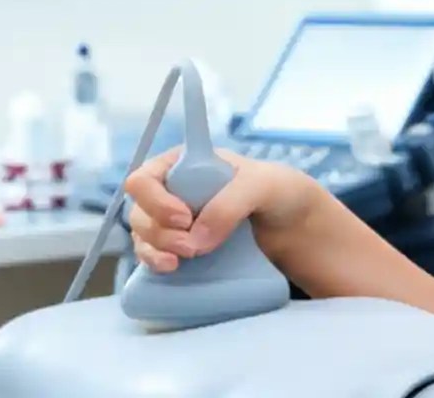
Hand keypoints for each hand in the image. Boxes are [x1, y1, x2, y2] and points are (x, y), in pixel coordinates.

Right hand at [124, 146, 316, 272]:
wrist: (295, 224)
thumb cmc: (279, 191)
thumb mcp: (263, 185)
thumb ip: (229, 204)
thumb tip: (195, 239)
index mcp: (185, 164)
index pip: (144, 178)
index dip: (155, 200)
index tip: (184, 218)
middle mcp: (173, 191)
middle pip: (138, 212)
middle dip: (159, 232)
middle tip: (190, 247)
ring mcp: (174, 221)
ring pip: (142, 236)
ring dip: (153, 251)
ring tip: (179, 263)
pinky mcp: (182, 246)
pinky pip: (153, 255)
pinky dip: (155, 263)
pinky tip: (171, 269)